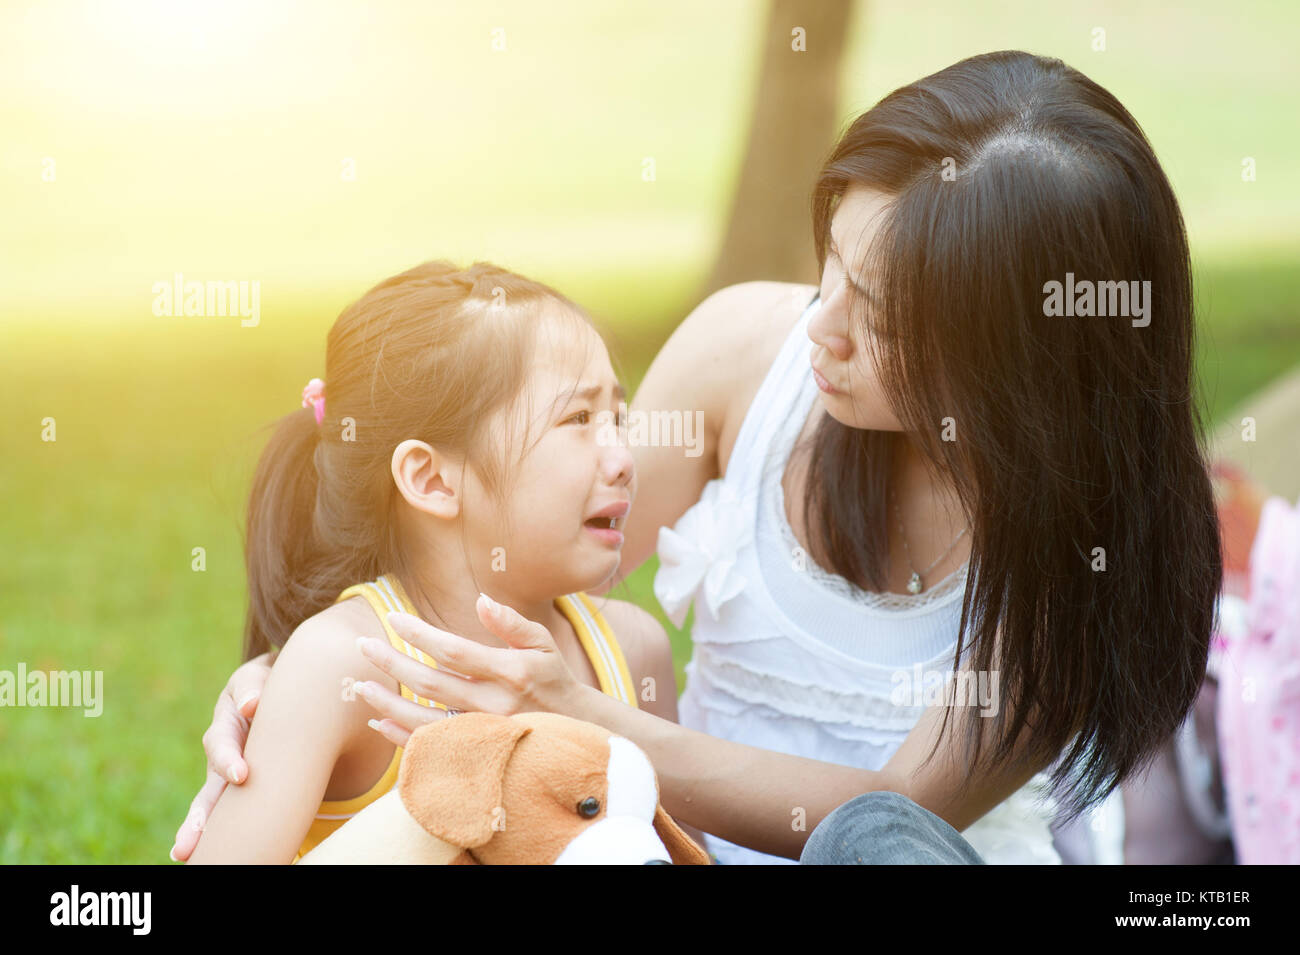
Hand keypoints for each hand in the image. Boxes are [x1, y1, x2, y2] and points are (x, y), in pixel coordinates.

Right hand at [169, 651, 274, 861]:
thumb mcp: (259, 676)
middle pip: (208, 791)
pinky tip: (217, 854)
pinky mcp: (251, 789)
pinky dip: (228, 833)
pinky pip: (237, 814)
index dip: (228, 760)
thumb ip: (253, 686)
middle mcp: (224, 757)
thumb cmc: (271, 681)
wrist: (284, 689)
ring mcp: (233, 776)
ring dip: (203, 832)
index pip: (221, 745)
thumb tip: (250, 705)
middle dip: (198, 819)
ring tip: (187, 856)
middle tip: (187, 845)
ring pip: (215, 807)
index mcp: (226, 726)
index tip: (241, 776)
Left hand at [354, 593, 583, 747]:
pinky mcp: (477, 755)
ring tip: (361, 685)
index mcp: (510, 672)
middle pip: (431, 684)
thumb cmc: (554, 679)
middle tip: (362, 645)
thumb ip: (512, 623)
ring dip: (388, 703)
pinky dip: (401, 737)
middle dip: (392, 663)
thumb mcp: (543, 644)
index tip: (392, 618)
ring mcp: (484, 734)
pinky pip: (431, 749)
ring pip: (424, 721)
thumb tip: (481, 600)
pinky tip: (379, 722)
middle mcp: (495, 706)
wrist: (577, 731)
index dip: (419, 633)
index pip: (453, 650)